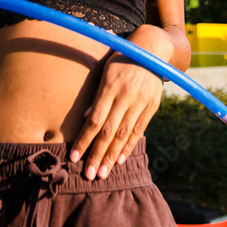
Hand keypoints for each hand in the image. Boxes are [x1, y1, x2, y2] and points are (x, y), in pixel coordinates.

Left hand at [69, 26, 166, 179]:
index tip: (74, 157)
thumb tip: (86, 119)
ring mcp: (141, 102)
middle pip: (109, 131)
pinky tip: (120, 160)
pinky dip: (129, 146)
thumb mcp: (105, 71)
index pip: (95, 120)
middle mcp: (126, 96)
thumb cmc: (121, 61)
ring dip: (112, 156)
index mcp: (110, 86)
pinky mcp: (152, 107)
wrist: (151, 51)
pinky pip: (139, 130)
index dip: (84, 140)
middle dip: (97, 154)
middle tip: (88, 175)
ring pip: (124, 134)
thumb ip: (96, 96)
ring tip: (102, 173)